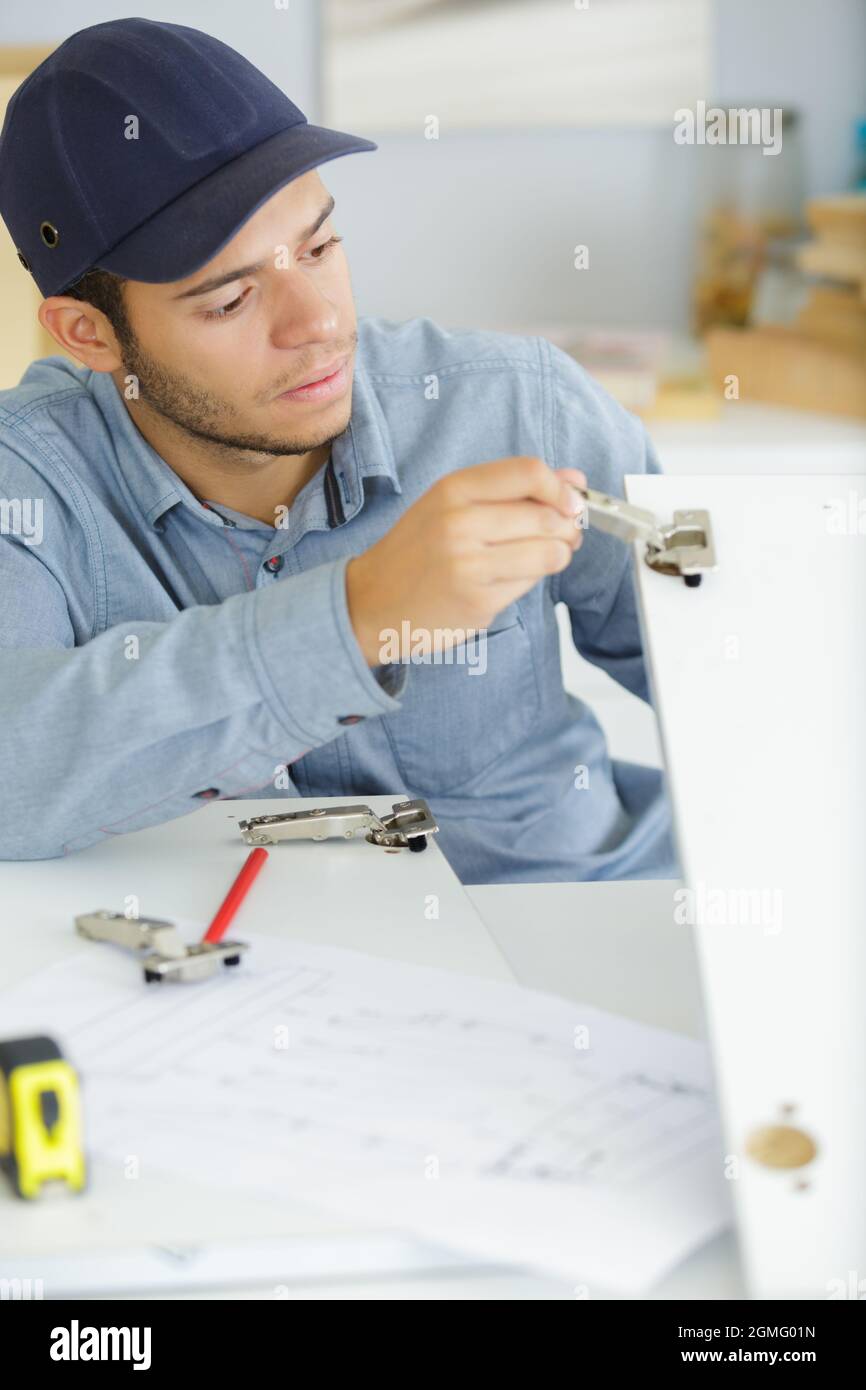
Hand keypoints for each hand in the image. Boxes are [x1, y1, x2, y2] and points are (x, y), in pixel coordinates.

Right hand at [346, 456, 586, 664]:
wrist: (371, 601)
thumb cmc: (417, 550)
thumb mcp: (452, 505)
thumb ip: (512, 489)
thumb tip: (576, 480)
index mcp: (453, 489)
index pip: (529, 473)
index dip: (562, 489)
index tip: (571, 503)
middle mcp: (460, 523)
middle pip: (547, 517)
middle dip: (569, 527)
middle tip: (566, 534)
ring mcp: (469, 565)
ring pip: (549, 554)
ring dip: (559, 556)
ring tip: (542, 557)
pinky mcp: (478, 602)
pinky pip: (530, 584)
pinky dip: (531, 581)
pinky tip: (508, 579)